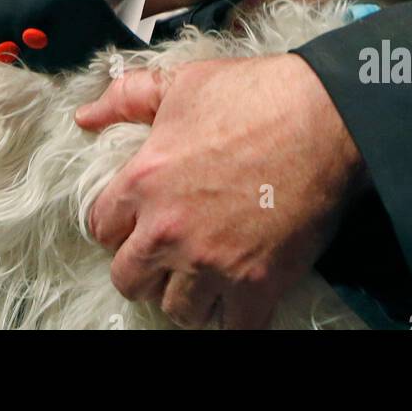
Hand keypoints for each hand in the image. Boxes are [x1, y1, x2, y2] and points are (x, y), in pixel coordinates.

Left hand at [75, 54, 364, 328]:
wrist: (324, 116)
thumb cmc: (254, 95)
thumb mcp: (182, 82)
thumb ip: (128, 97)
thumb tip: (86, 116)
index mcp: (144, 180)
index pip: (100, 228)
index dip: (118, 224)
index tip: (138, 221)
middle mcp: (168, 228)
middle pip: (129, 279)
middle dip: (144, 268)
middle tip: (167, 253)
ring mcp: (212, 261)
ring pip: (176, 311)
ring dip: (186, 296)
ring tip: (202, 275)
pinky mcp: (256, 282)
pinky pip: (231, 328)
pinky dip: (233, 317)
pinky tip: (238, 295)